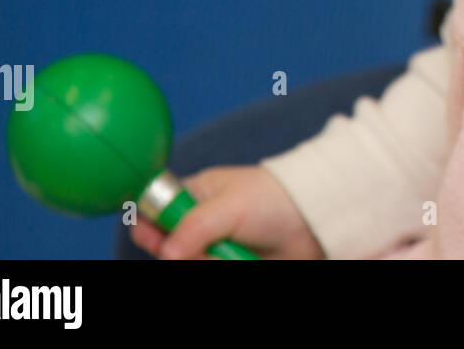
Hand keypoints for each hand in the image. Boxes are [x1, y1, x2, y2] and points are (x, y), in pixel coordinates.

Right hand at [128, 165, 326, 259]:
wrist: (315, 220)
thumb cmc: (274, 198)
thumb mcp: (229, 207)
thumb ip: (193, 226)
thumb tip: (167, 252)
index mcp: (196, 194)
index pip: (155, 211)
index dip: (149, 227)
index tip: (156, 240)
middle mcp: (201, 222)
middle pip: (169, 248)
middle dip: (182, 254)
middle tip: (203, 251)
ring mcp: (215, 245)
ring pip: (191, 263)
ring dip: (207, 262)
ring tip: (228, 255)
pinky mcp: (230, 262)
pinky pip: (211, 269)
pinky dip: (222, 266)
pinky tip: (240, 260)